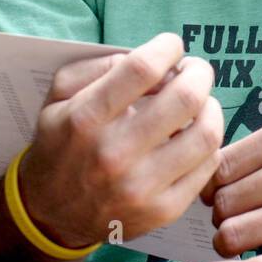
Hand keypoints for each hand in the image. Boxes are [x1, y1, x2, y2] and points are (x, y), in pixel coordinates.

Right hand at [17, 32, 223, 250]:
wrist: (51, 216)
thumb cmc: (60, 145)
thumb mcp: (58, 97)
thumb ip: (97, 67)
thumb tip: (150, 60)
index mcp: (86, 119)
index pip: (143, 68)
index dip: (167, 47)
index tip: (171, 45)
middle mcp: (114, 154)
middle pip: (185, 98)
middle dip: (199, 73)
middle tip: (194, 70)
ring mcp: (141, 187)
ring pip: (206, 134)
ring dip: (210, 107)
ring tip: (200, 102)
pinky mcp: (163, 211)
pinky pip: (208, 165)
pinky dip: (208, 142)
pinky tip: (193, 136)